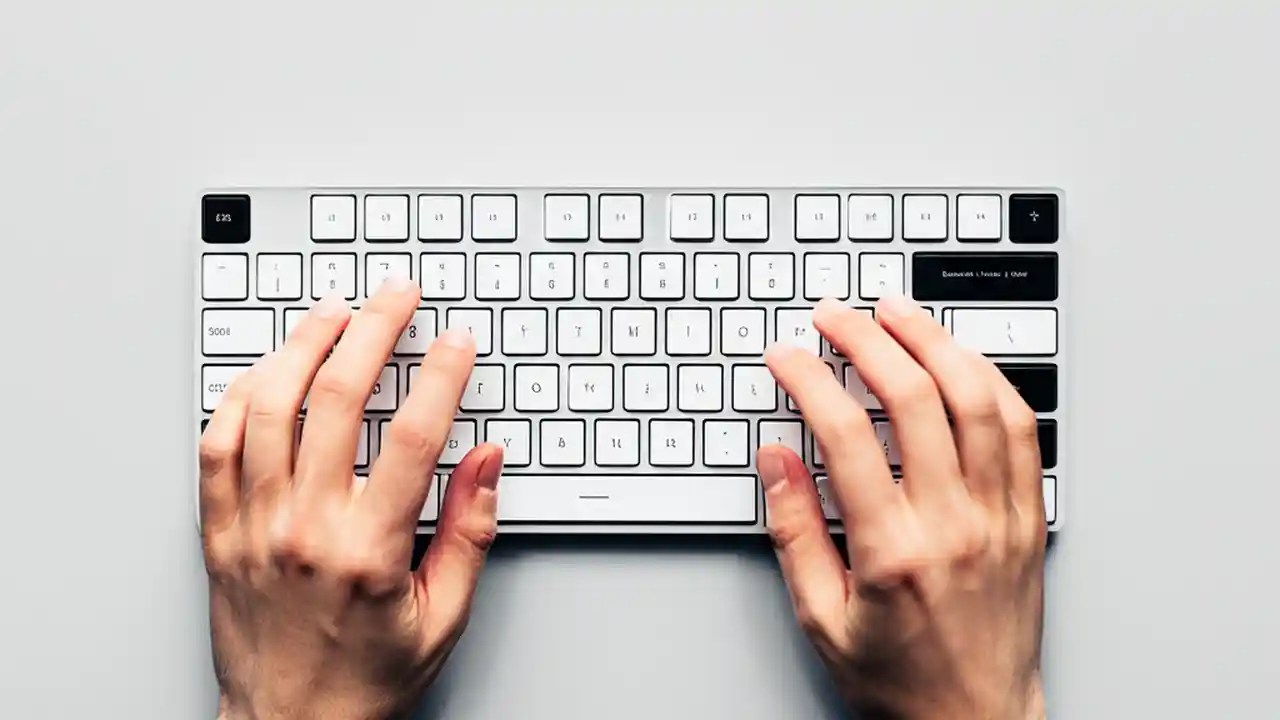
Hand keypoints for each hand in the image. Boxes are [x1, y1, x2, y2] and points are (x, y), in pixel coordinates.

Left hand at [198, 278, 501, 719]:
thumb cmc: (366, 681)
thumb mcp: (443, 616)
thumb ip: (469, 532)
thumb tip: (487, 461)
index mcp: (368, 551)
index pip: (415, 437)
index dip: (441, 376)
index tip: (456, 343)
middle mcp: (304, 529)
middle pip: (336, 400)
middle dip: (374, 330)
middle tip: (396, 297)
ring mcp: (252, 526)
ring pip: (267, 408)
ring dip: (302, 347)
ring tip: (332, 312)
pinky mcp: (217, 532)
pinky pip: (216, 445)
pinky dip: (239, 397)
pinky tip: (268, 372)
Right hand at [760, 297, 1046, 719]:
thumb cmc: (900, 681)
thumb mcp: (821, 619)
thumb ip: (794, 532)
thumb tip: (775, 460)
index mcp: (893, 550)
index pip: (843, 434)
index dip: (808, 379)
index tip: (786, 358)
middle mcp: (954, 524)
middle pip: (913, 398)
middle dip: (867, 340)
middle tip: (835, 315)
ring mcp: (1000, 516)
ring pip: (977, 399)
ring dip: (934, 342)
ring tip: (898, 313)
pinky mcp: (1028, 517)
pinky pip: (1022, 428)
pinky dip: (990, 380)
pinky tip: (962, 359)